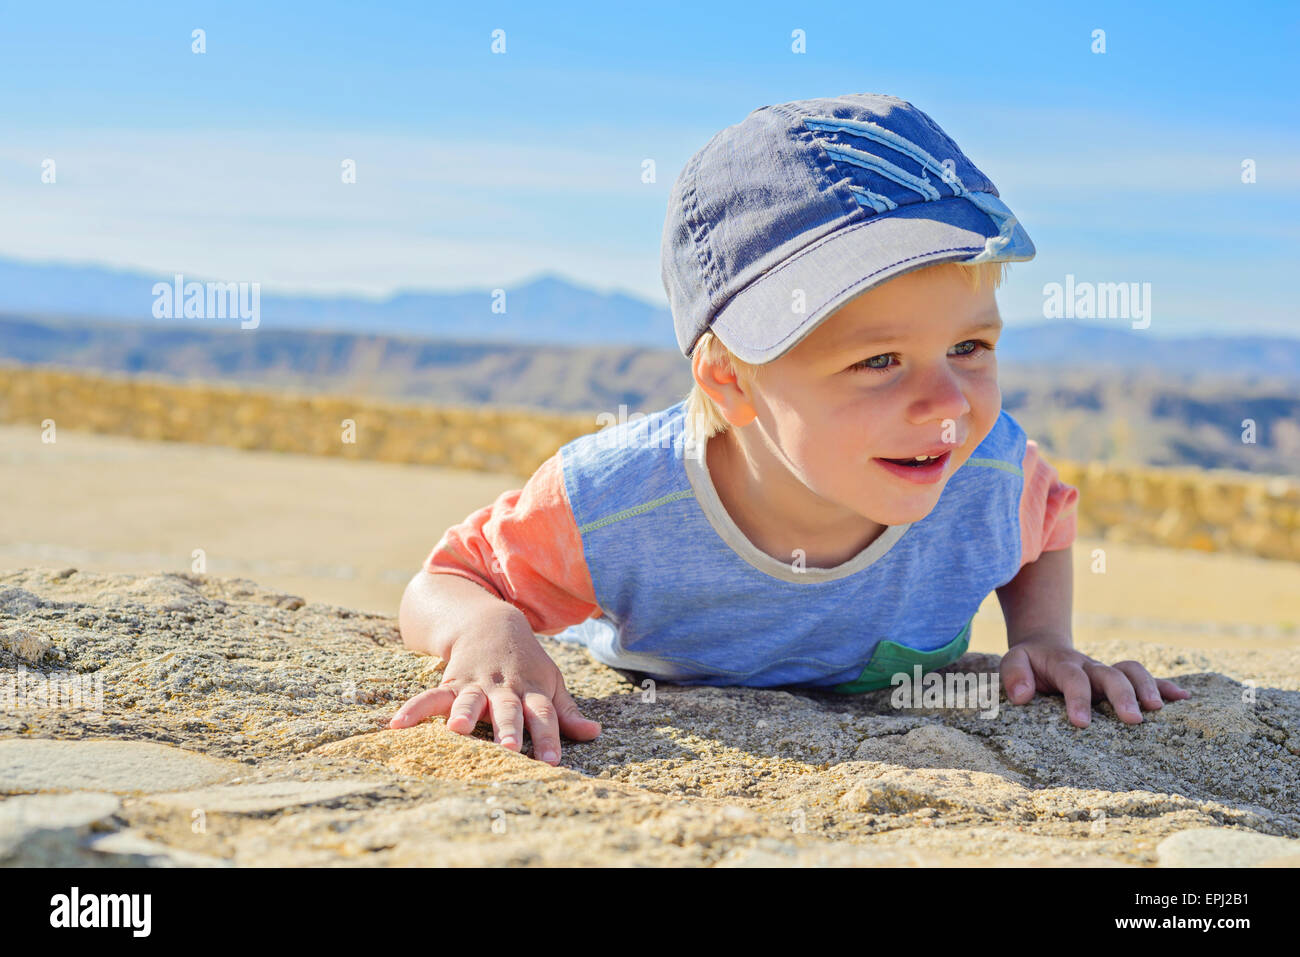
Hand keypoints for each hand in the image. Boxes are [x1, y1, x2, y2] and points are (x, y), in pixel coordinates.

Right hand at [387, 624, 600, 764]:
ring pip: (471, 701)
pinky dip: (414, 709)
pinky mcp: (452, 683)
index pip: (544, 715)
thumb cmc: (527, 664)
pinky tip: (395, 725)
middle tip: (508, 748)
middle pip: (509, 710)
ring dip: (465, 715)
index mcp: (532, 691)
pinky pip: (431, 697)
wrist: (493, 624)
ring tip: (457, 730)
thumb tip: (595, 733)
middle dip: (508, 728)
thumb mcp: (551, 682)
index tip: (552, 761)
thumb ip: (567, 713)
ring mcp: (477, 685)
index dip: (548, 737)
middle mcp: (505, 689)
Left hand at [1000, 635, 1190, 727]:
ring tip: (1158, 709)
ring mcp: (1106, 672)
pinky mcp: (1119, 679)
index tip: (1081, 722)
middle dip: (1123, 695)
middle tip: (1133, 719)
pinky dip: (1166, 686)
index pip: (1073, 679)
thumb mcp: (1013, 662)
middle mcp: (1090, 666)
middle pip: (1110, 674)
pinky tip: (1184, 699)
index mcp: (1063, 664)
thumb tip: (1022, 697)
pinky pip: (1146, 679)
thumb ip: (1013, 676)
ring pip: (1131, 671)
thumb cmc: (1028, 662)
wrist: (1044, 646)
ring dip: (1147, 687)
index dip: (1078, 698)